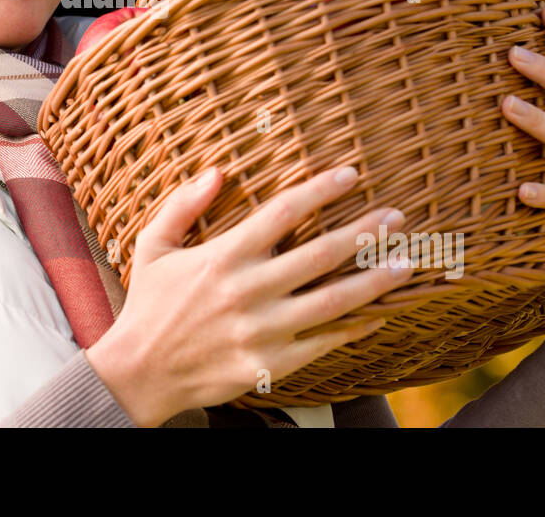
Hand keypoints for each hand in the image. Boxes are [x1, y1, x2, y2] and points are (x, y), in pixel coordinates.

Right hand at [85, 166, 412, 426]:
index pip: (283, 212)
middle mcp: (247, 291)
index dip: (321, 189)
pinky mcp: (269, 364)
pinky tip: (379, 313)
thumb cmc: (148, 304)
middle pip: (319, 255)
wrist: (138, 373)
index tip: (351, 174)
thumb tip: (218, 171)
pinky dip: (354, 328)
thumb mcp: (153, 244)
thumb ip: (183, 204)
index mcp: (223, 256)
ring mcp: (261, 331)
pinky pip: (323, 343)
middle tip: (396, 217)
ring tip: (406, 262)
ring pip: (331, 302)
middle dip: (363, 232)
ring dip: (372, 280)